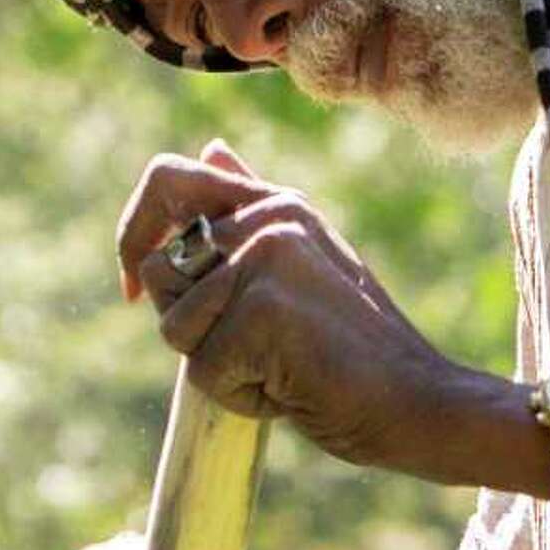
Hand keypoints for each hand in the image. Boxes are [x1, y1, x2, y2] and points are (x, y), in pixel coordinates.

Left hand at [113, 141, 492, 474]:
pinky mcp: (261, 308)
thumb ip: (248, 211)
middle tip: (262, 349)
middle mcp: (269, 217)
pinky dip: (241, 395)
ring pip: (174, 328)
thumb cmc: (356, 349)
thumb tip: (208, 149)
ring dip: (219, 367)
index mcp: (276, 202)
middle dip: (191, 327)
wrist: (417, 401)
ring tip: (285, 368)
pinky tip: (294, 387)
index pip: (165, 178)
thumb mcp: (302, 263)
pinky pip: (203, 370)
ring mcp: (265, 257)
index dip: (132, 233)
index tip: (132, 287)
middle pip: (158, 272)